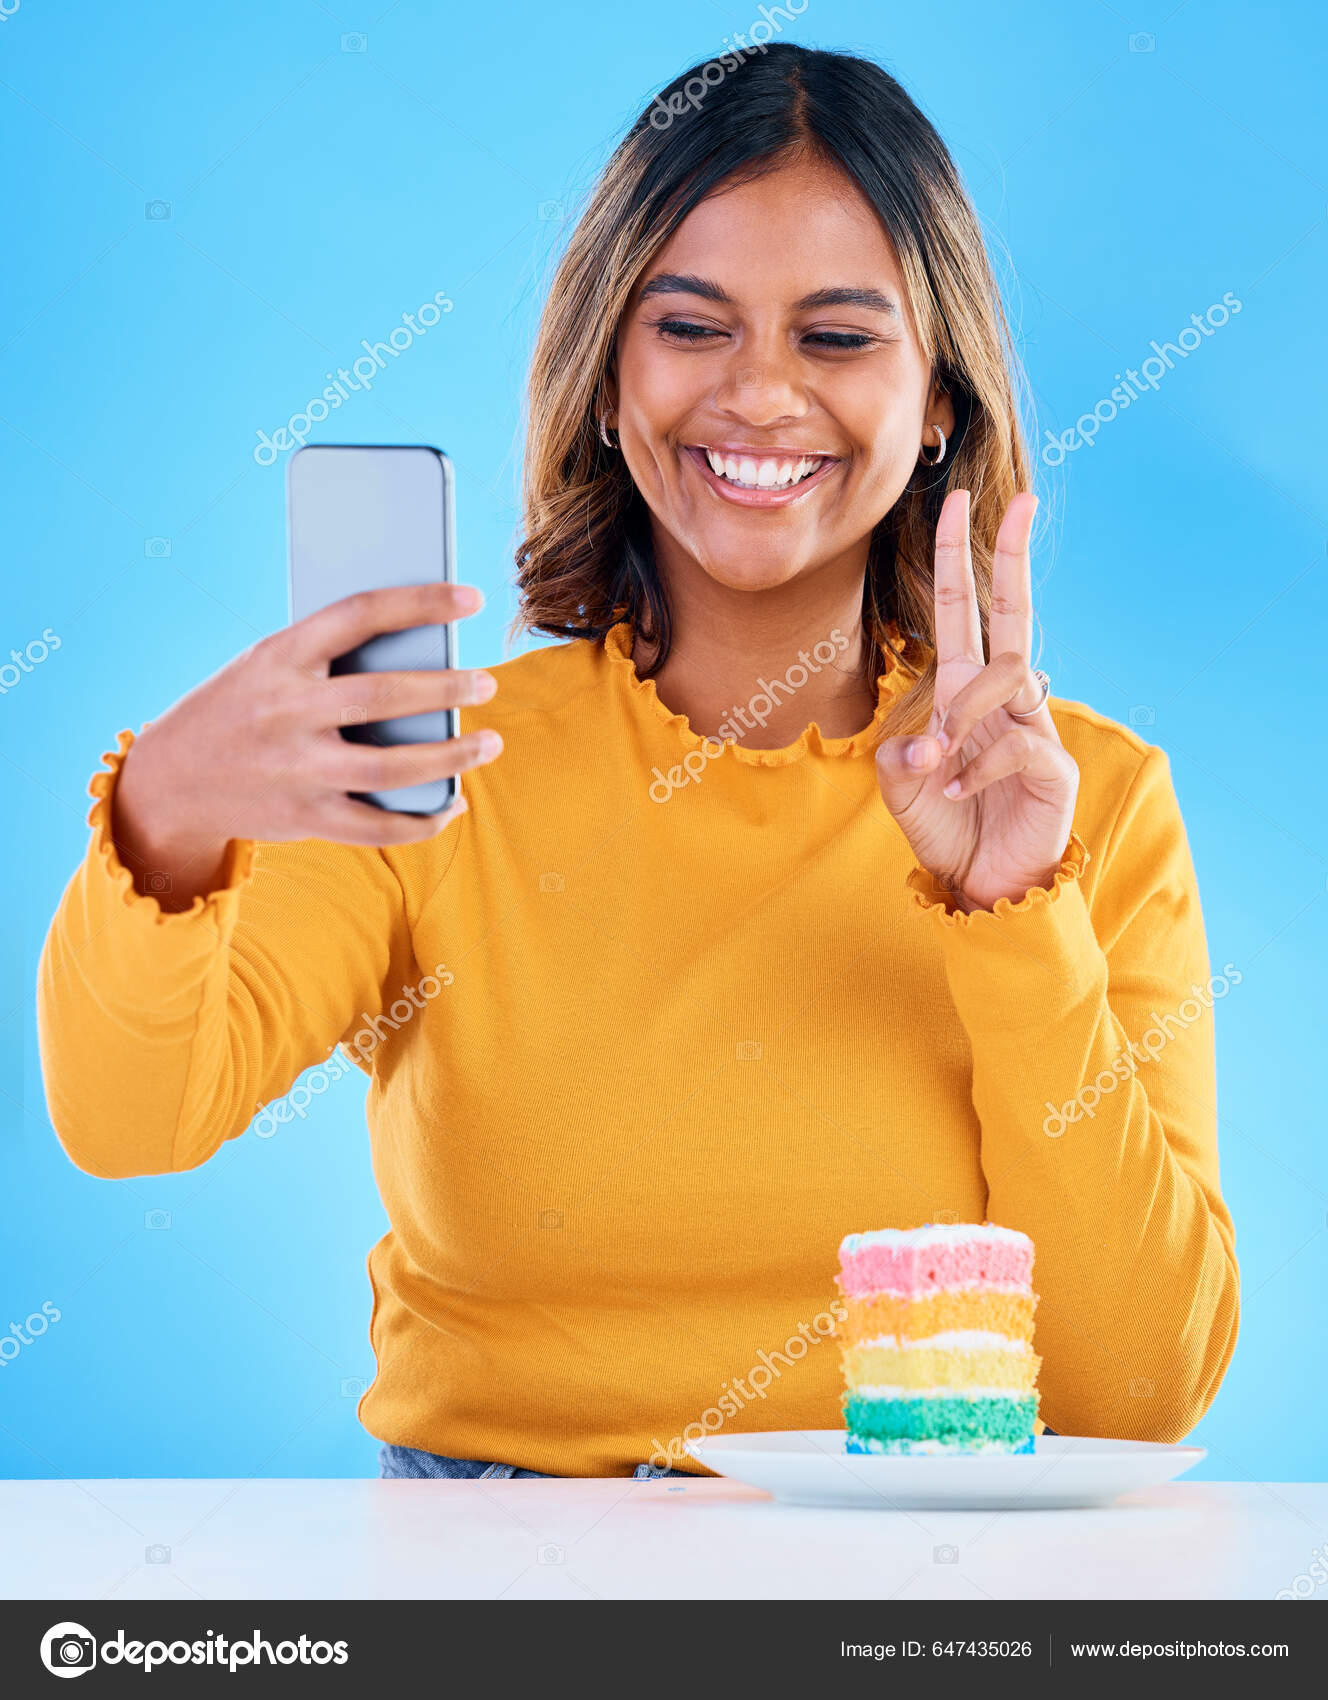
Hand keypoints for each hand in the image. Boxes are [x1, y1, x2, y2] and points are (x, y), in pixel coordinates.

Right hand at [113, 583, 499, 907]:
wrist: (169, 782)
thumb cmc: (241, 710)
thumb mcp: (265, 667)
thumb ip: (326, 659)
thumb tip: (420, 654)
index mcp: (277, 657)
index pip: (359, 615)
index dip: (421, 602)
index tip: (471, 598)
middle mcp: (285, 712)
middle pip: (383, 696)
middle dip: (447, 688)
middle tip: (487, 682)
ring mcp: (295, 769)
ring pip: (392, 768)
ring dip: (452, 757)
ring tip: (489, 743)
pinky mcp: (304, 817)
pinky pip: (378, 826)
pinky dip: (424, 820)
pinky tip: (453, 803)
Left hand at [876, 489, 1077, 912]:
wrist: (982, 886)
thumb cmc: (946, 828)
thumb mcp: (901, 790)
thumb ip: (899, 758)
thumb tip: (920, 742)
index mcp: (965, 694)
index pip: (967, 613)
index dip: (962, 560)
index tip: (956, 502)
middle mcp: (1005, 702)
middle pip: (1015, 617)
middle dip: (1013, 558)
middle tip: (1021, 501)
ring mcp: (1035, 731)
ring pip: (1007, 681)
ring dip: (961, 717)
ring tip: (934, 765)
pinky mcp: (1053, 770)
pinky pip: (1016, 747)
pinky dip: (977, 768)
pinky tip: (954, 794)